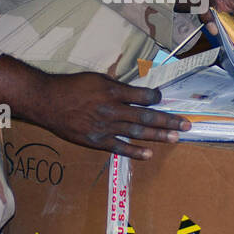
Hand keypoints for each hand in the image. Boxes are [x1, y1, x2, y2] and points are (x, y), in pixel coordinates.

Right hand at [0, 56, 190, 158]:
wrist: (47, 101)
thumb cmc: (71, 86)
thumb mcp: (96, 78)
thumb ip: (117, 87)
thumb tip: (136, 92)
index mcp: (112, 91)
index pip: (143, 96)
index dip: (156, 98)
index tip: (163, 98)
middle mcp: (111, 109)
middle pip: (146, 116)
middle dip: (168, 120)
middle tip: (186, 125)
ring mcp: (104, 127)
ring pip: (137, 132)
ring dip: (158, 135)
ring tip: (176, 138)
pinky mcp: (96, 140)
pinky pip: (119, 147)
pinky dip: (135, 151)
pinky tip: (149, 154)